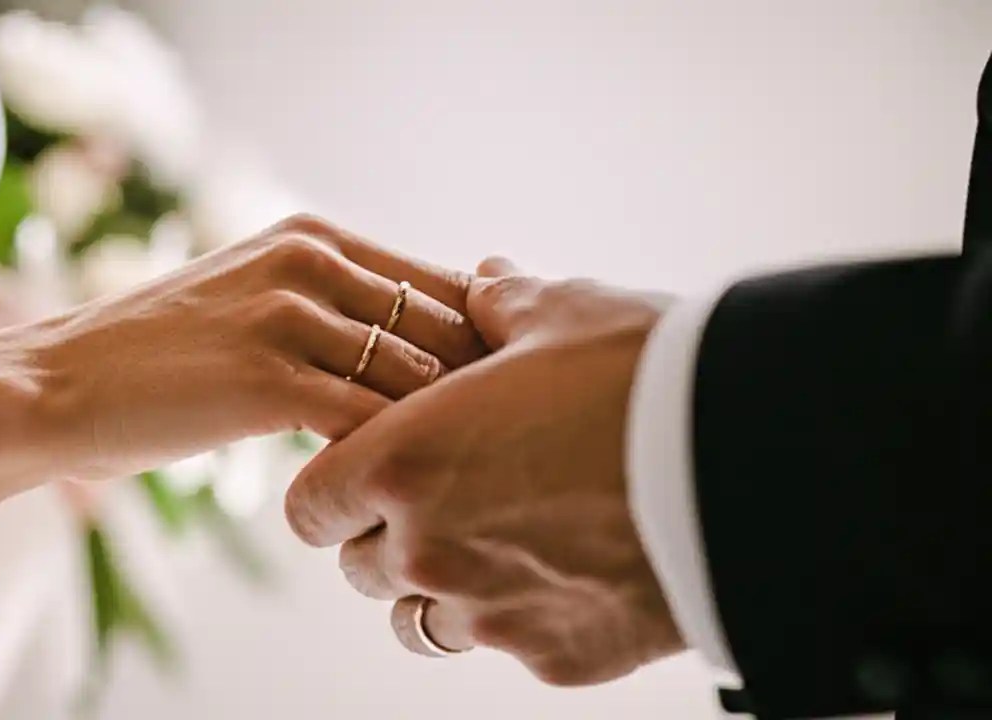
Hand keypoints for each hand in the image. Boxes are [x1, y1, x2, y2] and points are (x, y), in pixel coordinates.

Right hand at [0, 215, 484, 482]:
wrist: (55, 385)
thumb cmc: (161, 356)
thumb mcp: (252, 298)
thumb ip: (330, 306)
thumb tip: (422, 345)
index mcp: (312, 235)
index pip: (443, 284)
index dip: (480, 345)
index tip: (488, 402)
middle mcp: (309, 260)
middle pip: (445, 326)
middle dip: (476, 392)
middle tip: (485, 451)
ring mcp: (288, 316)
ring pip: (417, 376)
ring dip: (439, 432)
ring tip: (444, 481)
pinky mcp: (266, 380)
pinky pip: (368, 421)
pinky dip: (387, 458)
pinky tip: (381, 491)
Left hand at [285, 257, 683, 685]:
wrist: (753, 459)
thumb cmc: (641, 373)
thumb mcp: (562, 312)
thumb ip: (500, 303)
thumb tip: (485, 283)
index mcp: (404, 462)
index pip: (311, 506)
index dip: (336, 488)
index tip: (371, 470)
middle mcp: (428, 549)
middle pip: (361, 567)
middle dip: (389, 535)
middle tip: (449, 496)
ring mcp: (489, 613)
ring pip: (419, 621)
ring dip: (440, 588)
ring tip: (500, 542)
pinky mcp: (553, 658)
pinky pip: (508, 644)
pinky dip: (523, 617)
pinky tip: (573, 571)